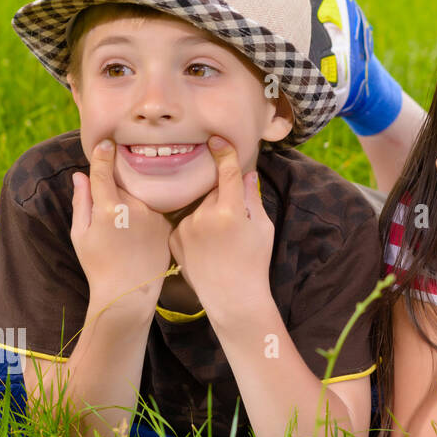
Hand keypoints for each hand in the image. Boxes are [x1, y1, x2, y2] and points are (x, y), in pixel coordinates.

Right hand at [69, 138, 171, 311]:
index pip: (103, 172)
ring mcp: (153, 214)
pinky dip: (148, 209)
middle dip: (118, 178)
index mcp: (108, 209)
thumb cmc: (98, 264)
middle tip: (115, 185)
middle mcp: (134, 207)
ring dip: (135, 195)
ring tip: (129, 213)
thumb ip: (81, 201)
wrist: (129, 291)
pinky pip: (155, 207)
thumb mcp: (80, 234)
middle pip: (124, 181)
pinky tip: (142, 227)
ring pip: (141, 194)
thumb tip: (80, 175)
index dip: (103, 154)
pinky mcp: (167, 222)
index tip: (105, 142)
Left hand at [168, 136, 273, 318]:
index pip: (226, 172)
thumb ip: (251, 198)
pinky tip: (205, 247)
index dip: (223, 152)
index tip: (216, 138)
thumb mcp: (262, 228)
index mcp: (230, 211)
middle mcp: (204, 217)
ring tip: (219, 241)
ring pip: (198, 206)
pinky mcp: (174, 239)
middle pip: (212, 190)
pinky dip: (195, 226)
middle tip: (234, 221)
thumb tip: (244, 173)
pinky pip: (186, 221)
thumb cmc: (255, 263)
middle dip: (222, 196)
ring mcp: (186, 228)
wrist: (232, 298)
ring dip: (208, 213)